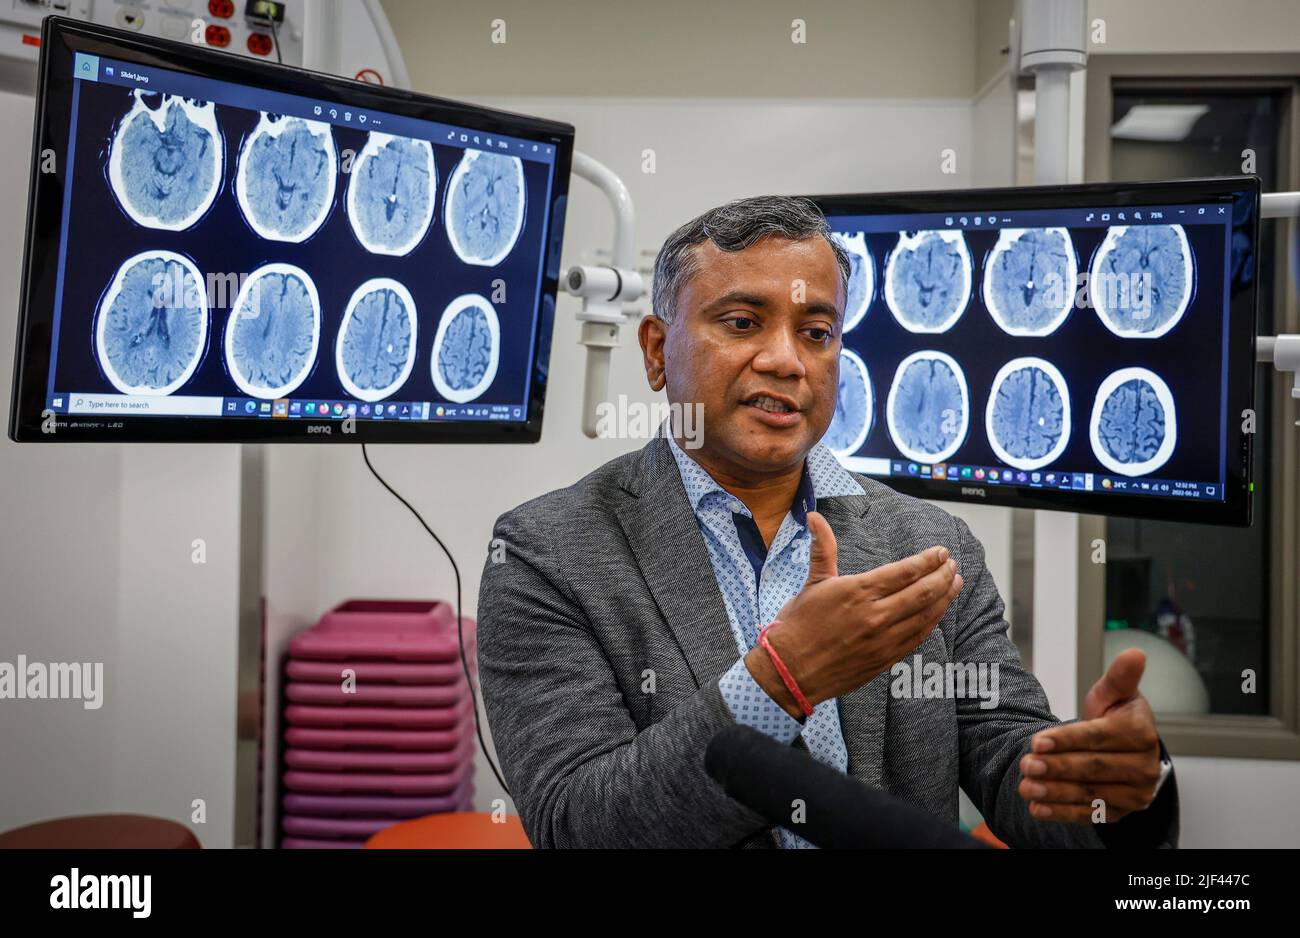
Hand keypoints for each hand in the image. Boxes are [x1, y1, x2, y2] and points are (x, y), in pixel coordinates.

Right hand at [744, 511, 963, 718]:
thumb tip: (814, 516)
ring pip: (926, 615)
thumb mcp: (813, 582)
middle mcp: (875, 614)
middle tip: (952, 565)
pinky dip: (932, 622)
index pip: (905, 571)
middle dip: (943, 575)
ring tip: (955, 584)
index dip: (928, 560)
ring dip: (945, 597)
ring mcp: (883, 639)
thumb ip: (823, 548)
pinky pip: (918, 637)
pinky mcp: (885, 659)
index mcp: (858, 591)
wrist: (790, 670)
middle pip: (923, 591)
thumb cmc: (798, 625)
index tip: (941, 552)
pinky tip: (938, 613)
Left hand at [1018, 648, 1162, 824]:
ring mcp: (1135, 792)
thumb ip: (1119, 677)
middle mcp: (1144, 766)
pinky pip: (1090, 814)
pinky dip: (1062, 812)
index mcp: (1141, 732)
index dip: (1066, 740)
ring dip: (1055, 792)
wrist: (1126, 748)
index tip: (1036, 742)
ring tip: (1026, 787)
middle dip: (1056, 767)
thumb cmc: (1115, 716)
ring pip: (1090, 793)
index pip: (1098, 737)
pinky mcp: (1122, 811)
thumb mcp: (1114, 694)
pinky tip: (1038, 809)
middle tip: (1025, 765)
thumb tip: (1134, 653)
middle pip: (1092, 767)